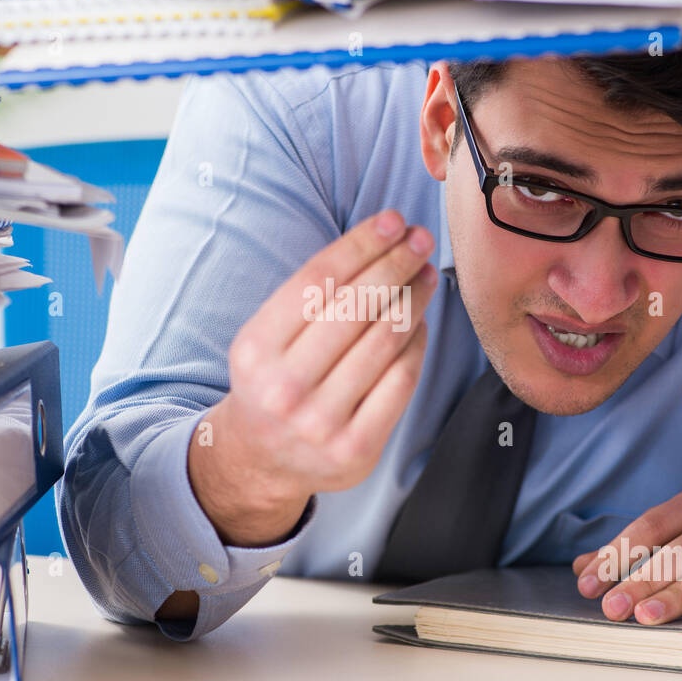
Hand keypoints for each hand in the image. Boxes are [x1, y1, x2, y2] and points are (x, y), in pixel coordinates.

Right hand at [188, 209, 436, 546]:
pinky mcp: (356, 448)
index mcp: (255, 350)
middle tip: (421, 239)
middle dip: (396, 264)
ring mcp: (321, 422)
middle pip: (355, 307)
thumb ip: (313, 297)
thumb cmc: (275, 381)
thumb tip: (386, 241)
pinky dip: (416, 344)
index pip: (317, 280)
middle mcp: (283, 388)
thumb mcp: (268, 337)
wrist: (261, 459)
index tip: (393, 221)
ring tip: (426, 275)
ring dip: (413, 299)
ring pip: (383, 342)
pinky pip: (401, 380)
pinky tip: (419, 322)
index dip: (361, 244)